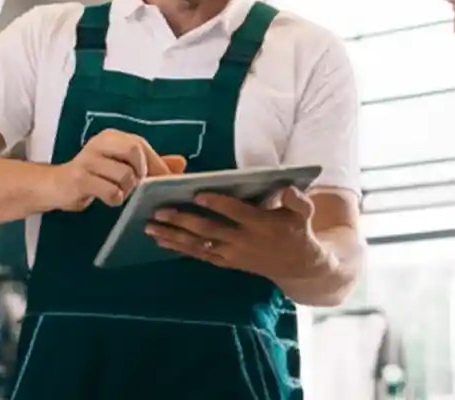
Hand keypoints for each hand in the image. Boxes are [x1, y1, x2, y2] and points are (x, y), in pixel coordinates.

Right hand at [48, 129, 181, 210]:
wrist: (57, 186)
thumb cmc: (94, 175)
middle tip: (138, 185)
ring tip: (120, 192)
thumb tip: (182, 164)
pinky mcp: (80, 180)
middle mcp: (99, 143)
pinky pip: (110, 191)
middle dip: (142, 172)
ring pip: (125, 175)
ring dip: (128, 190)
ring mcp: (87, 161)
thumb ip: (151, 164)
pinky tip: (108, 198)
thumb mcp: (122, 165)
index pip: (140, 144)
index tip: (163, 180)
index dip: (156, 163)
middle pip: (133, 151)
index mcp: (111, 136)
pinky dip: (115, 199)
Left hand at [145, 186, 328, 283]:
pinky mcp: (226, 262)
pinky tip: (160, 240)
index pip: (236, 213)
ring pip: (198, 245)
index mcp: (262, 225)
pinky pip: (199, 255)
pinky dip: (179, 248)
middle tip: (159, 211)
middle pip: (209, 230)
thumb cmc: (297, 230)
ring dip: (173, 236)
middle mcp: (243, 241)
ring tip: (149, 226)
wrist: (298, 266)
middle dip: (183, 220)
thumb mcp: (304, 213)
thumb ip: (298, 201)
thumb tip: (288, 189)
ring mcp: (232, 254)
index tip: (197, 194)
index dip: (218, 204)